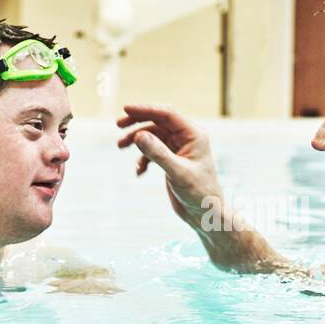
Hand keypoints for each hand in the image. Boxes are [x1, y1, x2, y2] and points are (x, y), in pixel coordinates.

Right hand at [116, 105, 221, 227]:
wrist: (206, 214)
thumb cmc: (199, 193)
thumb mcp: (177, 173)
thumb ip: (158, 154)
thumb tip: (138, 135)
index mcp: (193, 135)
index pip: (167, 114)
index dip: (146, 109)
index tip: (126, 109)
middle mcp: (186, 138)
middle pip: (157, 121)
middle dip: (138, 122)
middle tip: (118, 124)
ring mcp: (178, 148)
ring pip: (152, 136)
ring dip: (136, 140)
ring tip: (120, 146)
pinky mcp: (171, 160)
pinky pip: (152, 151)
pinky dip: (142, 158)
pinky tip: (138, 172)